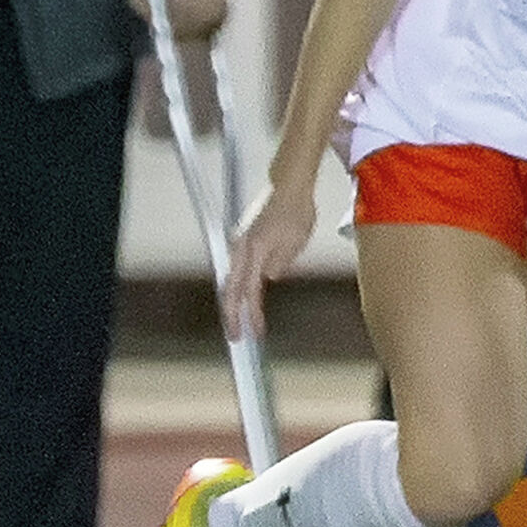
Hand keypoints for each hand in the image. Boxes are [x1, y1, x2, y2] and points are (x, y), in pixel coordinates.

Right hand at [222, 181, 318, 340]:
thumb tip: (268, 278)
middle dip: (232, 315)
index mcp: (254, 250)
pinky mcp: (245, 244)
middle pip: (230, 288)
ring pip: (232, 281)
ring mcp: (241, 246)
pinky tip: (244, 299)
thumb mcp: (296, 241)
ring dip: (233, 304)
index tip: (254, 332)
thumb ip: (280, 262)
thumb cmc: (295, 213)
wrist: (289, 190)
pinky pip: (238, 272)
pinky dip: (239, 290)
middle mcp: (242, 249)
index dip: (251, 313)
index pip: (249, 290)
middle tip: (235, 336)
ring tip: (238, 322)